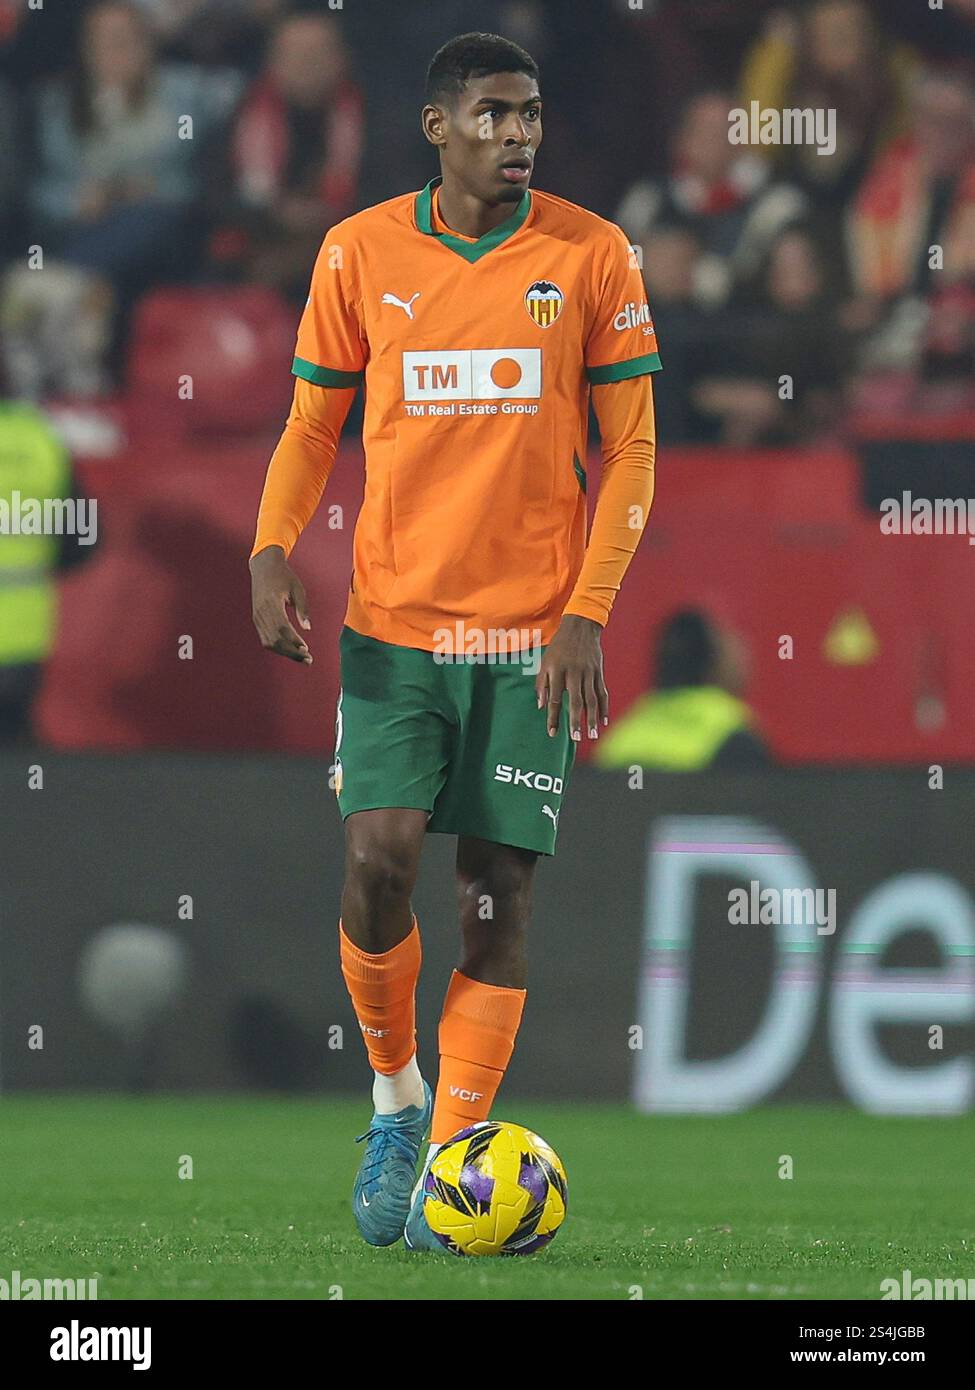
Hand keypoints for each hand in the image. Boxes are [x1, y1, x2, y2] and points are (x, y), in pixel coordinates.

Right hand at [250, 545, 312, 663]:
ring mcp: (257, 617)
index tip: (306, 649)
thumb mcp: (298, 589)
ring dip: (285, 652)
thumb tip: (308, 628)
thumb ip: (302, 609)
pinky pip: (265, 639)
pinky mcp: (256, 619)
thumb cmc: (284, 576)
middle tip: (308, 660)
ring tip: (302, 657)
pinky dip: (278, 647)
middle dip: (292, 652)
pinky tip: (291, 650)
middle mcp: (261, 612)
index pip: (282, 627)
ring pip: (269, 642)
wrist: (264, 567)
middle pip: (275, 639)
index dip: (293, 640)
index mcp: (271, 602)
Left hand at [535, 614, 607, 740]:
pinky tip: (604, 721)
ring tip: (592, 735)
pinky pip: (602, 692)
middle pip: (576, 701)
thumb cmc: (559, 647)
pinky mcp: (599, 672)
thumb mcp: (545, 662)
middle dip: (576, 721)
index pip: (555, 699)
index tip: (552, 733)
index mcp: (558, 671)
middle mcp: (574, 673)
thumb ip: (541, 685)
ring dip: (592, 718)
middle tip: (576, 738)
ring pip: (592, 699)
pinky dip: (604, 707)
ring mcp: (589, 673)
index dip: (553, 717)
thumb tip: (541, 706)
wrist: (580, 627)